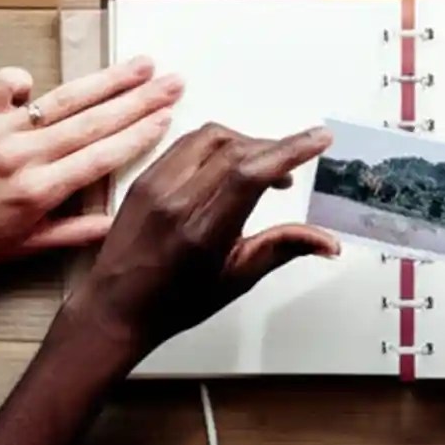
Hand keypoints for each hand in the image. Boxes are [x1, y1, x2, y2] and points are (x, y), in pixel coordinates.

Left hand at [0, 57, 180, 276]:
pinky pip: (6, 87)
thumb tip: (120, 222)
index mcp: (41, 191)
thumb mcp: (29, 248)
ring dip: (106, 81)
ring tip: (139, 65)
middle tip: (172, 81)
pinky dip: (23, 79)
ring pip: (64, 101)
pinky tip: (40, 80)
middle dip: (139, 99)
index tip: (167, 118)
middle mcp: (24, 157)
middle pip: (95, 121)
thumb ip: (77, 232)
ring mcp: (0, 133)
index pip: (104, 156)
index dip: (140, 135)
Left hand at [70, 123, 340, 356]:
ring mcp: (154, 185)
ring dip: (245, 142)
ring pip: (210, 136)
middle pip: (235, 148)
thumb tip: (328, 241)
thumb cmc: (175, 301)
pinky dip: (218, 145)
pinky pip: (187, 143)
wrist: (115, 307)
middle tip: (294, 163)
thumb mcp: (237, 279)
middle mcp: (175, 201)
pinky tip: (230, 166)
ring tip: (263, 168)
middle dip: (274, 147)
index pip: (250, 174)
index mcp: (202, 232)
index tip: (319, 139)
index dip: (289, 150)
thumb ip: (284, 248)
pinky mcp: (143, 177)